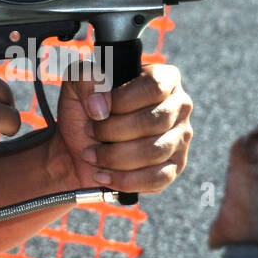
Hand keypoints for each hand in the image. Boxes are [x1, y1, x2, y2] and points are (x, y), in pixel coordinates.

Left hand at [48, 61, 193, 194]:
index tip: (97, 111)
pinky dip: (125, 180)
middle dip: (113, 131)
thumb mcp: (77, 84)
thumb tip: (101, 106)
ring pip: (154, 151)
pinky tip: (104, 176)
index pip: (154, 86)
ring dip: (115, 157)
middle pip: (154, 121)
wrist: (77, 148)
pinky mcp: (174, 167)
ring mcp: (180, 138)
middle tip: (90, 132)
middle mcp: (179, 106)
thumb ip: (86, 80)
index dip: (122, 101)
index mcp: (164, 78)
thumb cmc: (85, 110)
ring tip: (92, 155)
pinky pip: (157, 178)